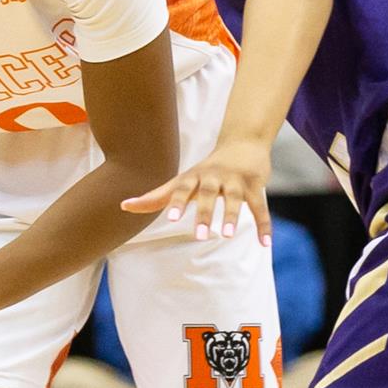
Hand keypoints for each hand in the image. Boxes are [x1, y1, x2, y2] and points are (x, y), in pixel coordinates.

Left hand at [122, 137, 274, 243]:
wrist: (243, 142)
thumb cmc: (206, 170)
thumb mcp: (182, 181)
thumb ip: (155, 196)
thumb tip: (123, 206)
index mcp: (194, 177)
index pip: (183, 189)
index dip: (178, 203)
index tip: (172, 219)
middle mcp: (214, 177)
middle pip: (209, 194)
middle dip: (205, 213)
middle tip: (200, 236)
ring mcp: (236, 181)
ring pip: (235, 199)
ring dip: (232, 216)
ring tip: (228, 235)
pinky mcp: (256, 186)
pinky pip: (260, 207)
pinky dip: (263, 226)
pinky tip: (264, 245)